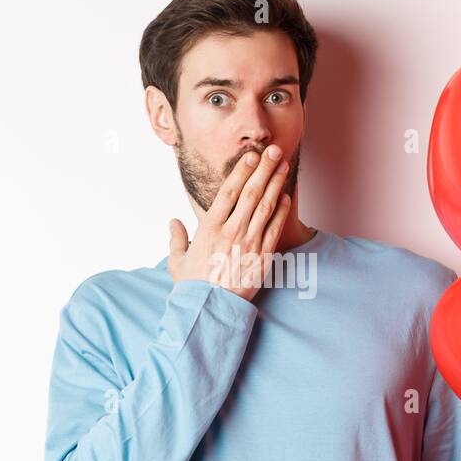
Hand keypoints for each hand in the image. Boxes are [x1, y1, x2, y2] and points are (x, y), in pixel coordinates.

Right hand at [168, 144, 291, 301]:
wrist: (210, 310)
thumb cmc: (192, 287)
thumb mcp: (177, 262)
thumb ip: (177, 239)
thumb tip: (173, 222)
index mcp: (210, 228)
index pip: (229, 192)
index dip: (241, 171)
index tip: (250, 156)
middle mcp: (231, 232)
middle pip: (251, 193)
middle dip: (264, 169)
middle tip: (273, 150)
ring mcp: (249, 243)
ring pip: (266, 207)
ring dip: (276, 183)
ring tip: (282, 165)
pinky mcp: (263, 257)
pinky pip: (274, 229)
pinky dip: (281, 211)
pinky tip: (286, 196)